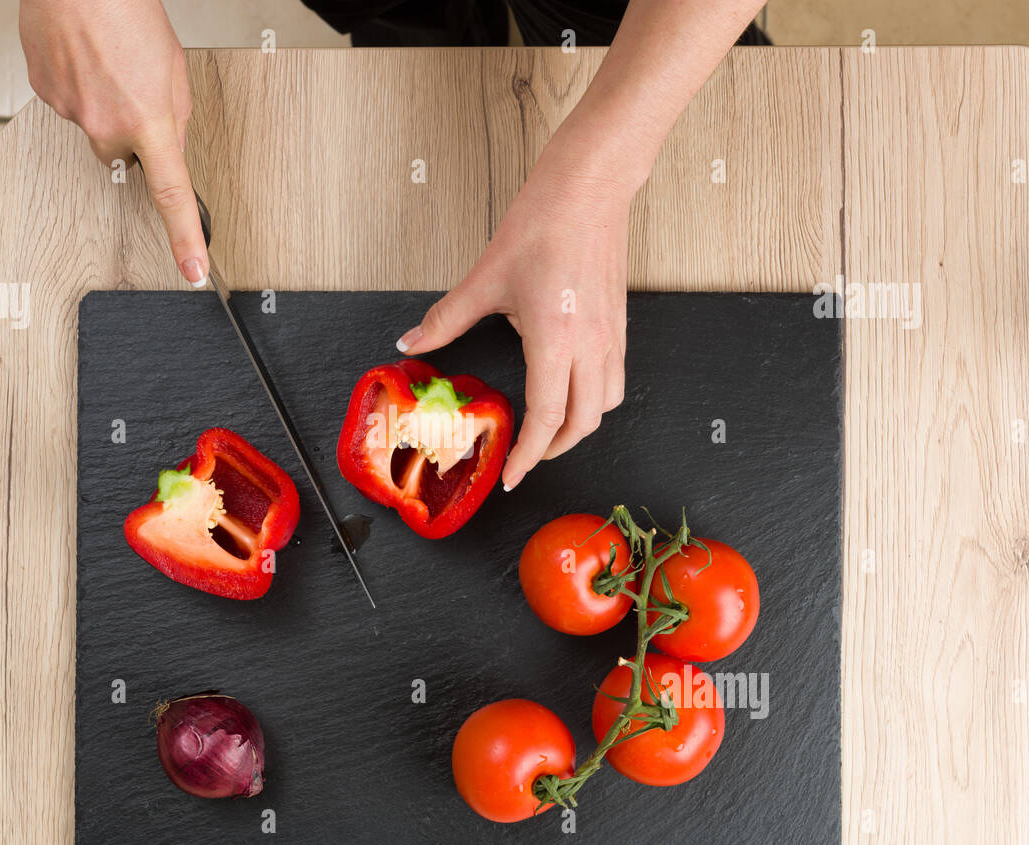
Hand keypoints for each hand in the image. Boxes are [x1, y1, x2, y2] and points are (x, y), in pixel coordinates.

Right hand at [19, 0, 206, 285]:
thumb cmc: (125, 9)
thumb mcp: (173, 66)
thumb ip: (176, 117)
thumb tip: (171, 149)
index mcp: (149, 122)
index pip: (172, 195)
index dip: (185, 237)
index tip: (193, 270)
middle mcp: (106, 126)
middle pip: (125, 155)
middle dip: (134, 132)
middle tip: (134, 88)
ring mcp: (70, 113)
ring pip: (96, 127)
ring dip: (105, 103)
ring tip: (108, 60)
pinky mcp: (44, 95)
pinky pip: (69, 103)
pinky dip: (79, 84)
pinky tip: (83, 56)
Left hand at [396, 156, 632, 490]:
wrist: (590, 185)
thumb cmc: (542, 223)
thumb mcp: (485, 277)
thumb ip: (446, 319)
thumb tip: (410, 344)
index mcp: (556, 340)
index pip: (547, 417)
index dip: (529, 455)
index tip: (512, 475)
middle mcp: (591, 344)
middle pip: (583, 422)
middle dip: (554, 448)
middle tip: (527, 457)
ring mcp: (611, 334)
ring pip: (606, 403)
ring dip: (579, 424)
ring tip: (550, 429)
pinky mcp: (619, 322)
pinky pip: (614, 376)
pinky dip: (594, 396)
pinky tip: (571, 388)